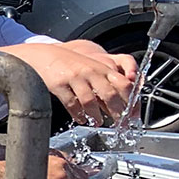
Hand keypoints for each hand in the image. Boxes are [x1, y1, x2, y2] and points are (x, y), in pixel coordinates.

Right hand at [23, 43, 138, 127]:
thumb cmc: (72, 65)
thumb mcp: (93, 69)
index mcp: (102, 68)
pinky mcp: (59, 84)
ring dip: (96, 115)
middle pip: (109, 94)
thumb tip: (121, 105)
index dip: (131, 101)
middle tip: (120, 123)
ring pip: (90, 101)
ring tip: (98, 122)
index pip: (124, 84)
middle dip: (117, 112)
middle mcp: (91, 72)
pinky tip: (81, 119)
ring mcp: (75, 78)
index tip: (133, 115)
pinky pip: (71, 103)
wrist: (45, 54)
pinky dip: (78, 114)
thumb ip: (107, 83)